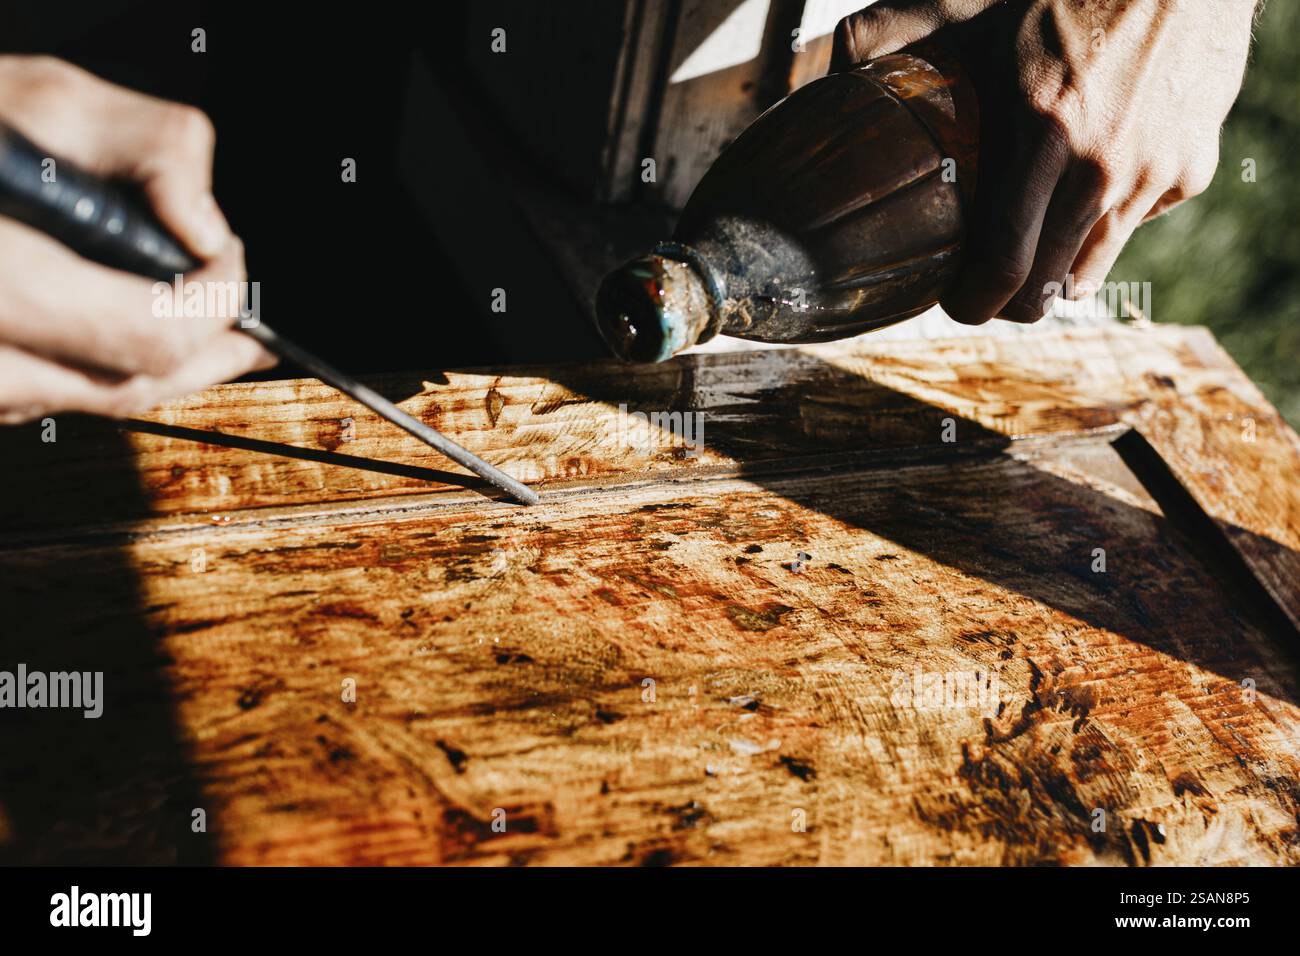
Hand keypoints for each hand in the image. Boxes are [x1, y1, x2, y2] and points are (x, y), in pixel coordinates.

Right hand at [0, 56, 273, 423]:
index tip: (227, 253)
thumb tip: (206, 226)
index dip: (216, 297)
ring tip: (219, 338)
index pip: (156, 333)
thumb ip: (150, 147)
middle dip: (210, 346)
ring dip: (166, 367)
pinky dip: (107, 369)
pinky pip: (54, 396)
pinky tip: (136, 337)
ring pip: (100, 400)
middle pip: (139, 385)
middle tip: (248, 318)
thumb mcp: (41, 99)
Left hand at [832, 0, 1256, 322]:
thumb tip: (838, 59)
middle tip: (983, 292)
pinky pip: (1135, 225)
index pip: (1005, 263)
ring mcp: (1156, 174)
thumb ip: (902, 37)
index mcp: (1045, 134)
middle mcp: (1104, 167)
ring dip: (1052, 277)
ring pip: (1090, 270)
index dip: (973, 301)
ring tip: (1027, 260)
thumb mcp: (981, 15)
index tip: (954, 302)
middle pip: (1046, 288)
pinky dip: (1106, 222)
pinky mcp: (1192, 172)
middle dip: (1006, 303)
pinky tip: (1088, 190)